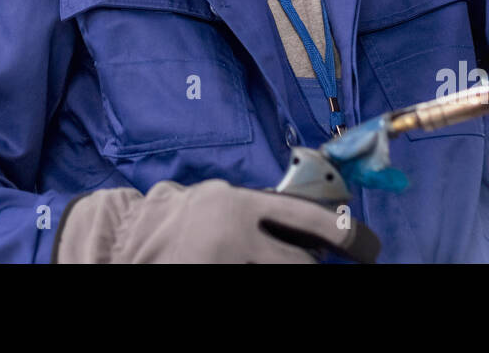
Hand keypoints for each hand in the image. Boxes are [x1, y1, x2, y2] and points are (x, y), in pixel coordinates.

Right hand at [52, 178, 380, 262]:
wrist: (125, 242)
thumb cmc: (180, 218)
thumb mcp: (220, 201)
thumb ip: (259, 211)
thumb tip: (313, 232)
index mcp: (239, 205)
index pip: (309, 219)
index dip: (343, 234)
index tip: (362, 245)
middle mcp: (235, 236)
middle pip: (299, 263)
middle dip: (304, 266)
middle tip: (301, 262)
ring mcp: (224, 265)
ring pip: (278, 279)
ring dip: (279, 274)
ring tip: (260, 265)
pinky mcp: (215, 283)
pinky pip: (252, 288)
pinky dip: (256, 282)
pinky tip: (246, 273)